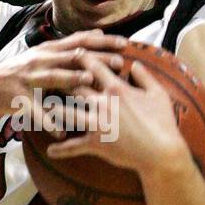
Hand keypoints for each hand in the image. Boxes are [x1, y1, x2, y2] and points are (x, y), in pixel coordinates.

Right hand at [0, 30, 126, 125]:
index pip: (81, 41)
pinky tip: (61, 132)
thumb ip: (70, 49)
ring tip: (89, 83)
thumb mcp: (46, 56)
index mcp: (50, 50)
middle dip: (96, 59)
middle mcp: (40, 60)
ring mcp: (28, 77)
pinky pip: (35, 110)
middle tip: (118, 62)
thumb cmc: (25, 73)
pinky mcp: (17, 97)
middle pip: (71, 56)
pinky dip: (48, 121)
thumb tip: (98, 35)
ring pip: (52, 77)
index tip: (125, 43)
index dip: (103, 41)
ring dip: (71, 78)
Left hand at [46, 56, 188, 176]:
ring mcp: (96, 123)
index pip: (94, 67)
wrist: (161, 152)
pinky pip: (73, 146)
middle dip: (60, 79)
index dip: (81, 57)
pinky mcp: (95, 143)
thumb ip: (144, 77)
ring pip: (66, 113)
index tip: (71, 52)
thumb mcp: (158, 94)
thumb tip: (135, 64)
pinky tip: (50, 150)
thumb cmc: (162, 122)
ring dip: (53, 109)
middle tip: (48, 75)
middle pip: (74, 86)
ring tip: (42, 106)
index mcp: (116, 88)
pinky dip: (61, 149)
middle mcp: (102, 103)